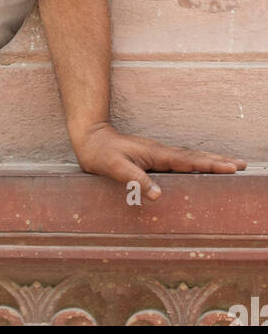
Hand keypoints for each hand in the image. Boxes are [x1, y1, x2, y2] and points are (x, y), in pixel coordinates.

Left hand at [73, 122, 246, 198]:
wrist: (89, 137)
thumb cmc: (101, 153)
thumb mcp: (116, 168)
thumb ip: (136, 180)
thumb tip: (160, 196)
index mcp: (157, 154)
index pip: (189, 160)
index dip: (210, 164)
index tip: (231, 167)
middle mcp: (161, 152)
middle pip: (195, 156)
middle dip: (219, 160)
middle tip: (243, 164)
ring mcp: (158, 153)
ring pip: (190, 156)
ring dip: (211, 160)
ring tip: (231, 164)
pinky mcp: (154, 157)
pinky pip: (182, 160)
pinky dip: (197, 162)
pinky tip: (201, 167)